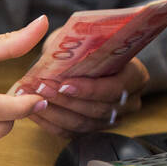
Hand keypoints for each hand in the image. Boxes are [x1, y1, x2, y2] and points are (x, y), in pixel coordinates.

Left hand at [11, 30, 149, 137]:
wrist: (94, 61)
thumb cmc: (91, 46)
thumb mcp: (87, 36)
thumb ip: (74, 41)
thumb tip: (45, 31)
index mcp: (135, 77)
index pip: (115, 89)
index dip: (89, 89)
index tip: (64, 84)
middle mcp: (128, 102)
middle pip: (97, 110)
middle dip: (65, 100)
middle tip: (40, 89)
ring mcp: (111, 120)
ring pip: (81, 125)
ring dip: (53, 112)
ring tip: (30, 98)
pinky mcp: (92, 131)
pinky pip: (69, 133)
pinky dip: (48, 122)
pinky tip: (31, 110)